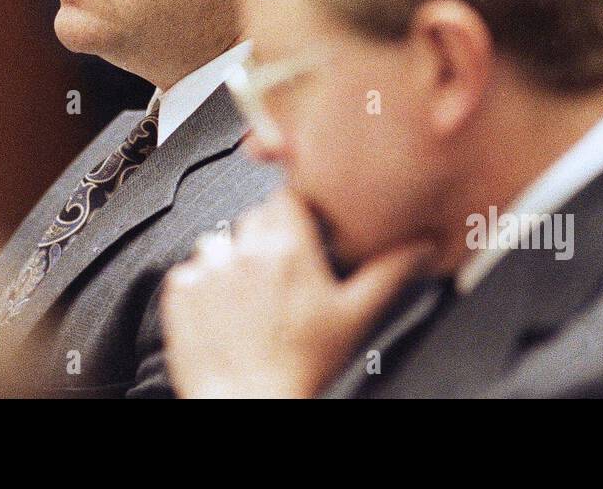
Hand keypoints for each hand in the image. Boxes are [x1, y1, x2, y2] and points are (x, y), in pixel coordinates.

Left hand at [161, 188, 433, 397]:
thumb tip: (423, 245)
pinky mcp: (180, 290)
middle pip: (252, 218)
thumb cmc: (304, 366)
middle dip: (265, 239)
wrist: (249, 404)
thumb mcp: (356, 316)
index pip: (285, 198)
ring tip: (249, 300)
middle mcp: (245, 250)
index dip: (293, 216)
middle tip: (280, 278)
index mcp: (289, 248)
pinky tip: (222, 314)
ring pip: (219, 241)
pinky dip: (201, 286)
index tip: (300, 238)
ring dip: (231, 260)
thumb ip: (389, 272)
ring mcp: (208, 268)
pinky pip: (188, 270)